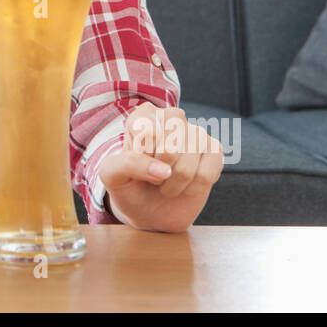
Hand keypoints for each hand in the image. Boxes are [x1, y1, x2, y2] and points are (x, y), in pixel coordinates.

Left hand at [97, 104, 223, 232]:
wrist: (151, 210)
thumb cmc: (130, 187)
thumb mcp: (112, 176)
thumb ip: (126, 164)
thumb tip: (163, 170)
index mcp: (143, 116)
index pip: (145, 130)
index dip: (142, 155)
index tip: (136, 161)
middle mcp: (172, 118)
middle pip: (170, 147)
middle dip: (158, 172)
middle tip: (152, 175)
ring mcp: (195, 133)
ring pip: (188, 162)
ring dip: (174, 183)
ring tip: (166, 183)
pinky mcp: (214, 150)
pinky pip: (207, 173)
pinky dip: (193, 188)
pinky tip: (186, 186)